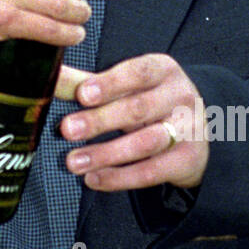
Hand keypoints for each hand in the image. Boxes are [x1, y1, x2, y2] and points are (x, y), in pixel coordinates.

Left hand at [57, 55, 208, 189]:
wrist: (198, 130)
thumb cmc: (152, 100)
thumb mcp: (129, 85)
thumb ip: (89, 82)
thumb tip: (51, 77)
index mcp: (164, 70)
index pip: (137, 72)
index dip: (109, 83)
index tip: (82, 94)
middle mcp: (180, 96)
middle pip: (138, 109)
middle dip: (99, 120)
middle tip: (67, 129)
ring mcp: (188, 129)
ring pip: (145, 142)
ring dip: (106, 153)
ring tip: (74, 161)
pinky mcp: (188, 159)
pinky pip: (151, 171)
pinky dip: (120, 177)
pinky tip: (94, 178)